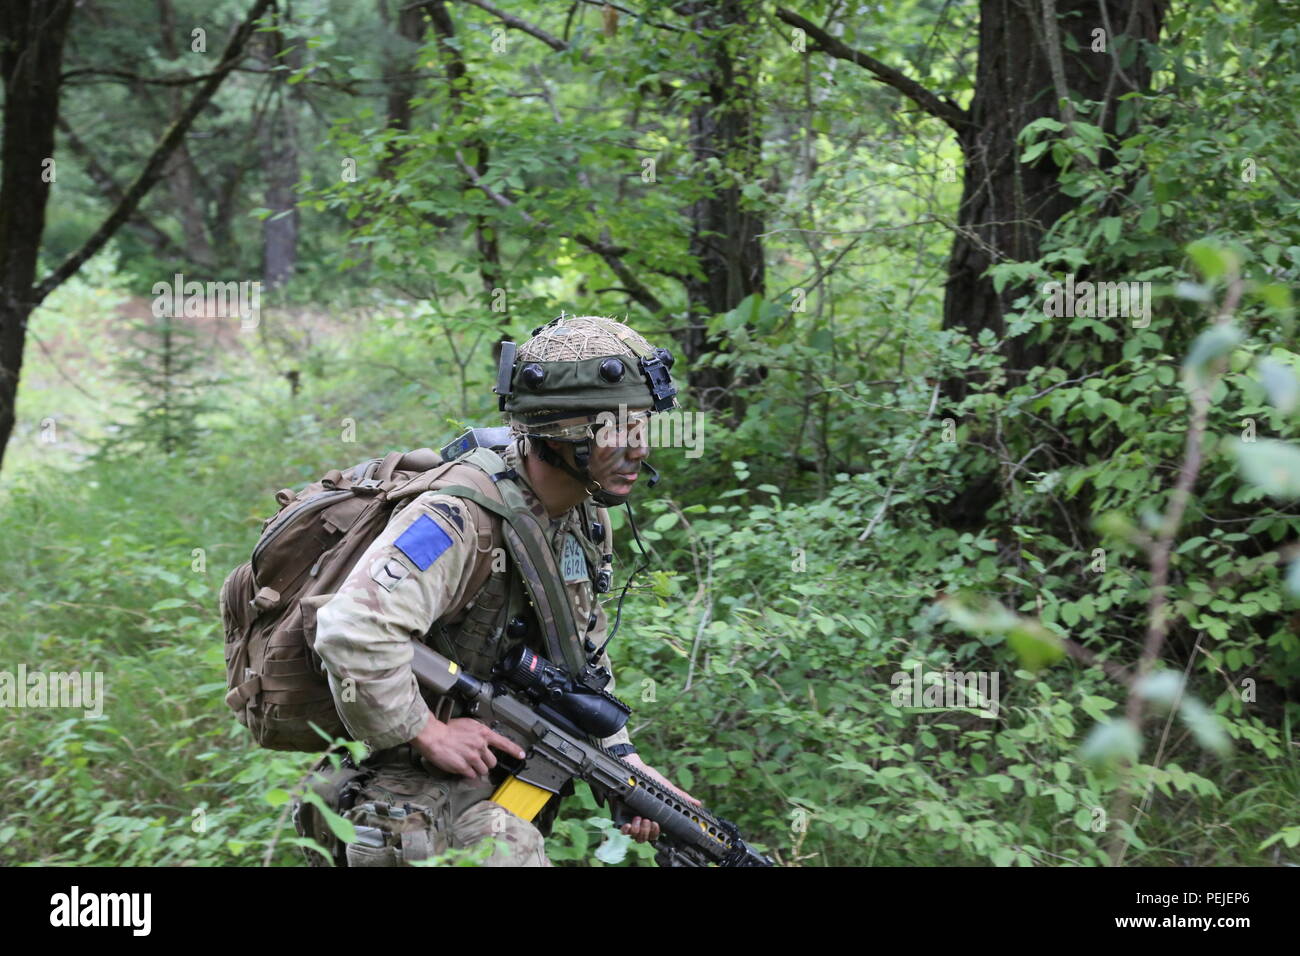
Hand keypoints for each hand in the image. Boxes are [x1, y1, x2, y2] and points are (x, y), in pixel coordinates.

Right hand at [410, 713, 524, 779]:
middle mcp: (481, 745)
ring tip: (467, 763)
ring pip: (483, 770)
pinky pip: (472, 775)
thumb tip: (484, 742)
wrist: (434, 736)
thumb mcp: (468, 725)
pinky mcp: (464, 767)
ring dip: (477, 769)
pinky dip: (468, 774)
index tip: (521, 755)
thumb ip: (479, 734)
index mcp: (483, 733)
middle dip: (486, 763)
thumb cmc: (447, 729)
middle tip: (476, 760)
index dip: (514, 750)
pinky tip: (461, 768)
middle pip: (492, 762)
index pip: (503, 743)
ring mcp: (473, 757)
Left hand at [619, 754, 701, 842]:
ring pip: (634, 836)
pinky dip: (626, 830)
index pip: (655, 834)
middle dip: (647, 832)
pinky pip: (622, 831)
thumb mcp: (665, 788)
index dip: (656, 833)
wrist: (632, 768)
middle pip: (645, 838)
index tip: (656, 824)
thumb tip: (697, 803)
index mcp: (653, 816)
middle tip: (648, 820)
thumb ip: (680, 796)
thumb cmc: (648, 777)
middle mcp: (642, 819)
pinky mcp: (619, 815)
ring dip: (638, 830)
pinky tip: (628, 823)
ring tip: (638, 818)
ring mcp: (630, 818)